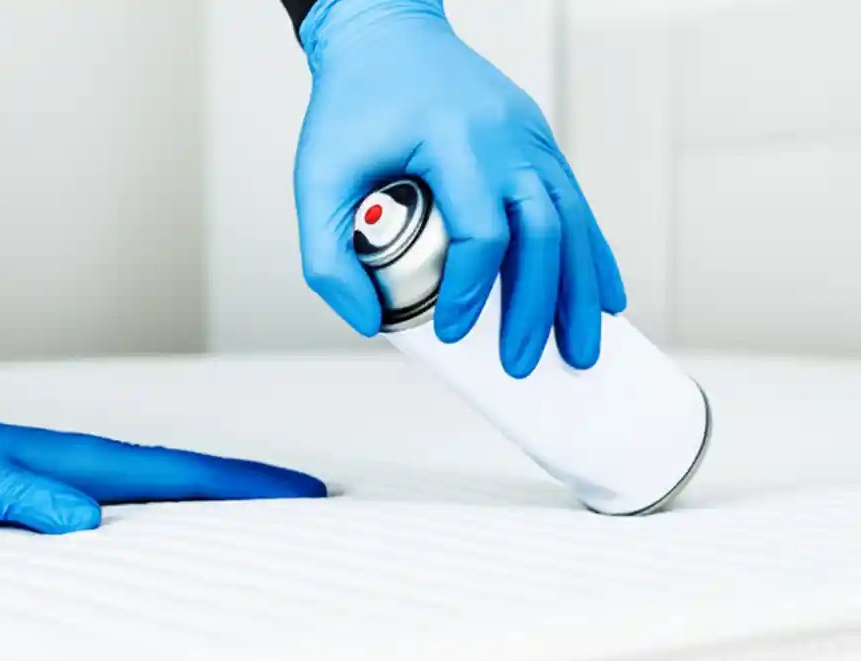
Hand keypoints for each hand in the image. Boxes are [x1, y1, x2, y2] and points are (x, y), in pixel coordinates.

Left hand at [0, 379, 326, 532]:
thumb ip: (27, 500)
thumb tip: (87, 520)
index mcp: (94, 462)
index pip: (186, 472)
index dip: (244, 481)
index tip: (299, 487)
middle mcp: (105, 464)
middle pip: (199, 475)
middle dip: (256, 485)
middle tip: (313, 498)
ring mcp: (97, 474)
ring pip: (180, 484)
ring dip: (228, 493)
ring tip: (275, 511)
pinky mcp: (81, 487)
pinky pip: (153, 496)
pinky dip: (189, 501)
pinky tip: (197, 522)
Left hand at [293, 0, 625, 377]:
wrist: (385, 37)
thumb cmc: (351, 107)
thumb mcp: (317, 179)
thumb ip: (327, 258)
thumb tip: (368, 323)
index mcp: (453, 140)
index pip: (479, 230)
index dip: (468, 290)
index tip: (448, 332)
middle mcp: (505, 136)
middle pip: (541, 233)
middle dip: (536, 308)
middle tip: (521, 365)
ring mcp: (530, 137)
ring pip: (571, 222)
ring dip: (578, 292)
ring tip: (580, 352)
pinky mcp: (537, 143)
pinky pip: (575, 204)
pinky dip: (590, 254)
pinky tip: (603, 299)